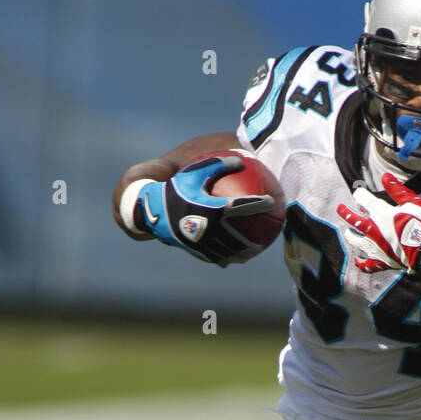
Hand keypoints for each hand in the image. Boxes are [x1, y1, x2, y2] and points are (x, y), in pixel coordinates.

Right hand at [118, 154, 274, 265]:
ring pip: (225, 252)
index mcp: (211, 208)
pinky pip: (211, 256)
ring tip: (251, 253)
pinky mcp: (192, 250)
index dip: (258, 204)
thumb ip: (218, 164)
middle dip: (252, 242)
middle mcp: (207, 228)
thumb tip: (241, 160)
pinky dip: (222, 258)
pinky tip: (230, 259)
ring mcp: (200, 242)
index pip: (240, 206)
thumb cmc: (174, 187)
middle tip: (264, 241)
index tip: (272, 202)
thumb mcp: (195, 171)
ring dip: (240, 254)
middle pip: (236, 239)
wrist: (148, 210)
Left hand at [337, 172, 420, 275]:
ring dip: (350, 235)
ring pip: (357, 241)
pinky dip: (362, 263)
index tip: (357, 194)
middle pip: (354, 220)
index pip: (364, 201)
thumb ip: (397, 190)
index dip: (360, 196)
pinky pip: (368, 264)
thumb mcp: (414, 201)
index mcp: (381, 213)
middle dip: (346, 213)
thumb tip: (385, 176)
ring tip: (347, 232)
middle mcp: (374, 230)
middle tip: (340, 208)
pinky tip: (358, 262)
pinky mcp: (383, 261)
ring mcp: (377, 247)